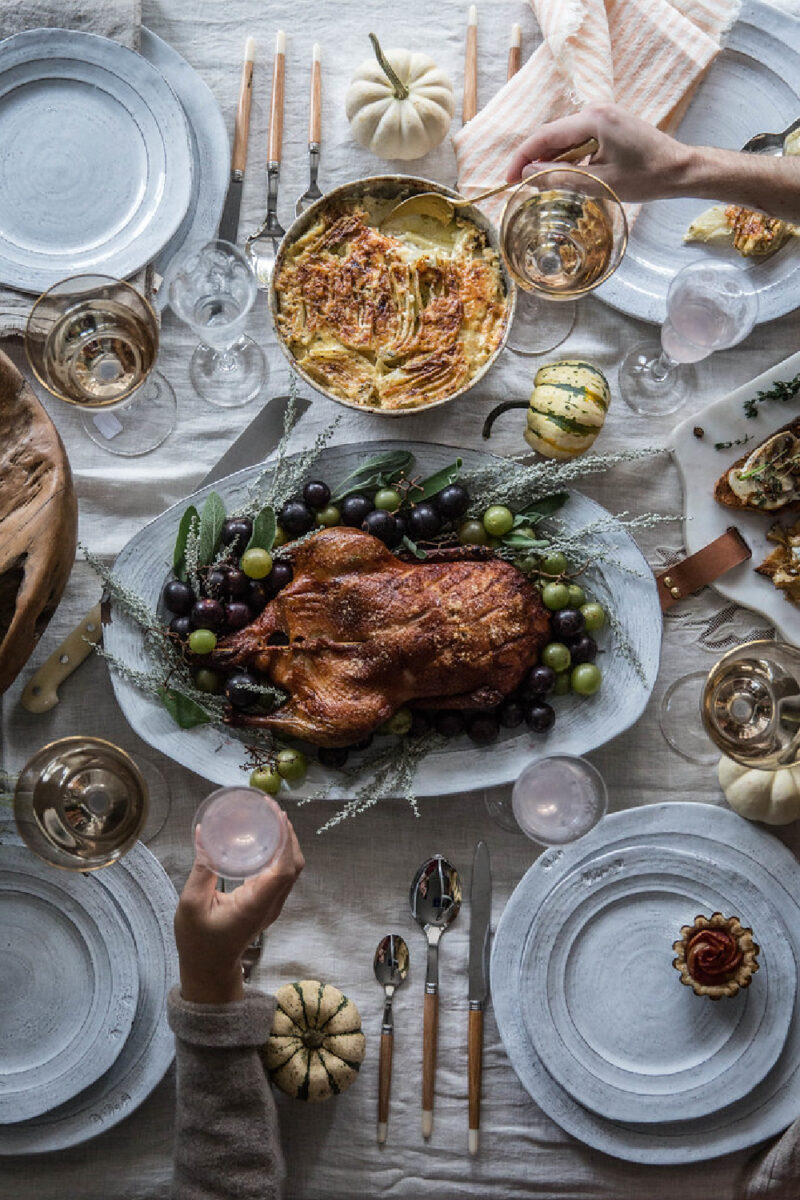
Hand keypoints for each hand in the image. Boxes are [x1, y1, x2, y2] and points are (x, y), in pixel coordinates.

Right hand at [174, 811, 303, 1004]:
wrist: (209, 971)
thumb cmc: (199, 943)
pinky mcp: (267, 904)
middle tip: (272, 810)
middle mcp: (271, 903)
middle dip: (289, 835)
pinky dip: (278, 854)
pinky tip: (264, 840)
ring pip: (290, 869)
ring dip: (286, 843)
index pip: (284, 869)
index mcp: (256, 904)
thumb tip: (202, 834)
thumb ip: (201, 870)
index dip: (286, 840)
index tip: (277, 815)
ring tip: (270, 819)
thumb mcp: (192, 905)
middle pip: (293, 865)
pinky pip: (280, 874)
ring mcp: (272, 905)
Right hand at [507, 104, 694, 202]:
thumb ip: (560, 176)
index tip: (508, 179)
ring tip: (539, 185)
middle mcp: (596, 111)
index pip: (544, 136)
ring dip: (551, 161)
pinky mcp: (610, 125)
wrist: (680, 169)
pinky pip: (579, 140)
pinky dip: (568, 158)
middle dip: (534, 160)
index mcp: (592, 119)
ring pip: (565, 139)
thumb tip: (529, 174)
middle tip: (520, 186)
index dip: (522, 158)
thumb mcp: (599, 183)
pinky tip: (564, 177)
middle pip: (552, 135)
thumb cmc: (646, 177)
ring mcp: (604, 116)